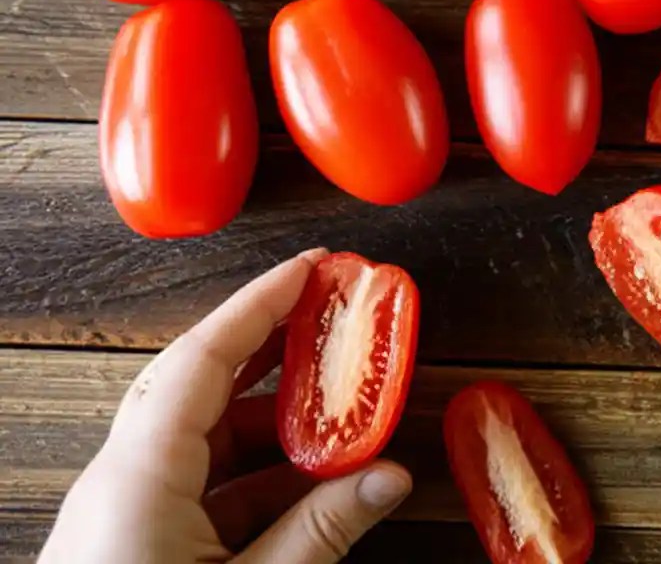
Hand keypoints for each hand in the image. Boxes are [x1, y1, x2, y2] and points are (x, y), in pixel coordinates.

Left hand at [39, 249, 412, 563]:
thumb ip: (321, 532)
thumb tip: (389, 476)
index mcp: (141, 477)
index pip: (206, 359)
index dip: (262, 305)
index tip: (314, 269)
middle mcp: (126, 479)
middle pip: (204, 384)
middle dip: (273, 346)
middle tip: (334, 316)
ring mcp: (130, 511)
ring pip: (210, 436)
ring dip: (278, 418)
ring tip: (345, 405)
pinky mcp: (140, 541)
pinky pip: (207, 483)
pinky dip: (264, 472)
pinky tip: (319, 480)